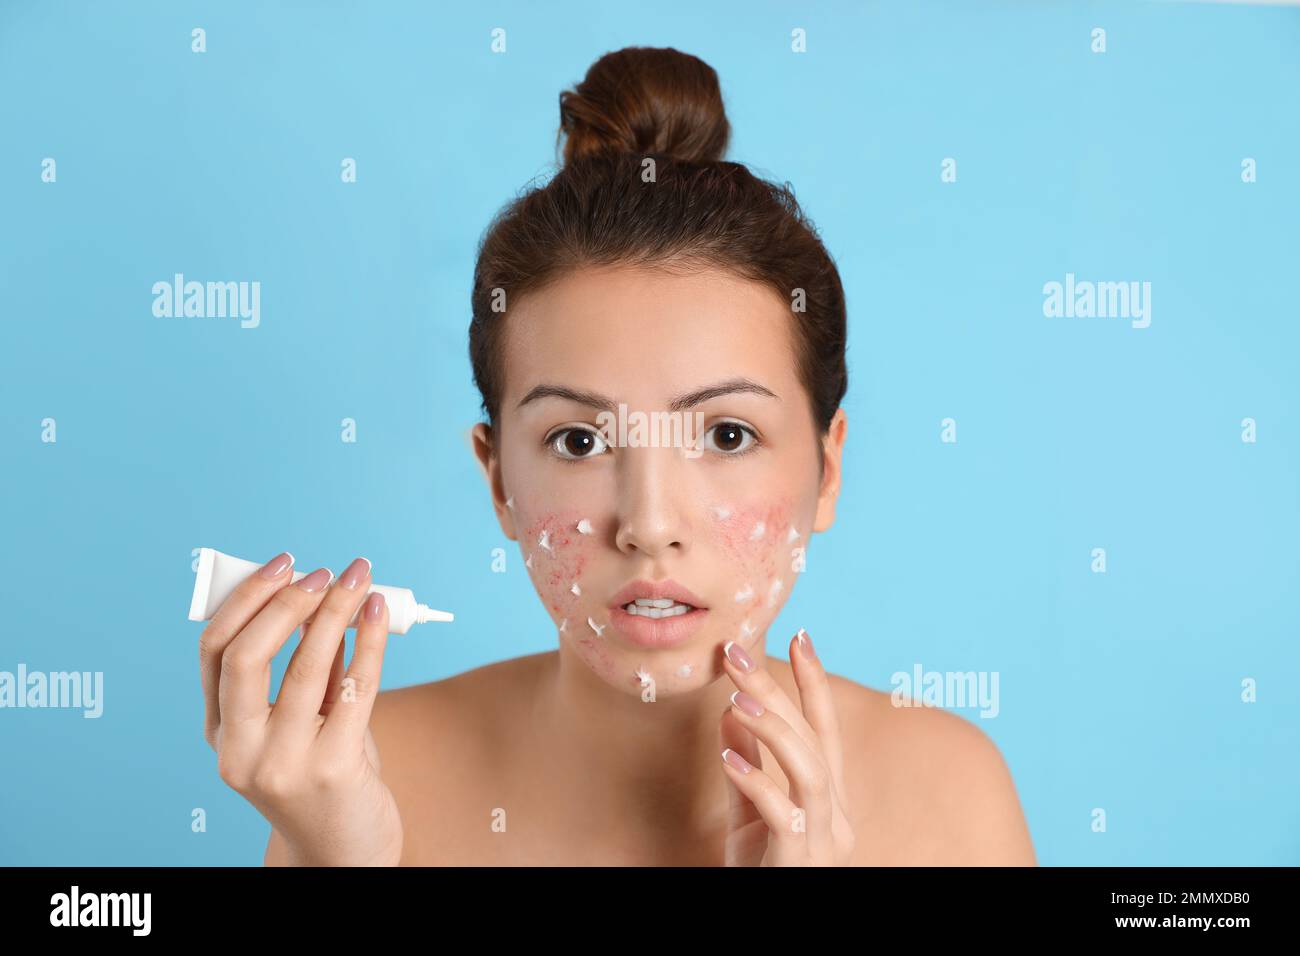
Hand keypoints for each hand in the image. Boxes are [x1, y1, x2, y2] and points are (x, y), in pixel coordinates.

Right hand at [198, 552, 403, 865]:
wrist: (346, 851)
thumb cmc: (324, 773)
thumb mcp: (299, 723)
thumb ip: (301, 667)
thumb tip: (322, 593)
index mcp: (221, 733)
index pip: (214, 651)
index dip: (246, 599)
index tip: (282, 564)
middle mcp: (241, 751)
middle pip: (247, 657)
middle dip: (286, 603)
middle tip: (322, 572)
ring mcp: (283, 765)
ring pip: (306, 669)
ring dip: (336, 612)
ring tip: (359, 579)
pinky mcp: (333, 771)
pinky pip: (355, 690)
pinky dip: (370, 643)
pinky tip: (380, 614)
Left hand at [718, 629, 855, 865]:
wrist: (764, 926)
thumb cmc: (760, 874)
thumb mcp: (749, 815)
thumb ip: (747, 765)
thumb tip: (733, 710)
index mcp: (829, 801)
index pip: (825, 730)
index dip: (814, 682)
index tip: (802, 632)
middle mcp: (837, 818)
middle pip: (814, 742)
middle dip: (778, 692)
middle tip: (737, 653)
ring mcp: (824, 844)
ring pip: (812, 774)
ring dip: (776, 730)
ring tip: (738, 697)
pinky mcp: (801, 867)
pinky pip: (785, 818)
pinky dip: (758, 783)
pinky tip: (728, 756)